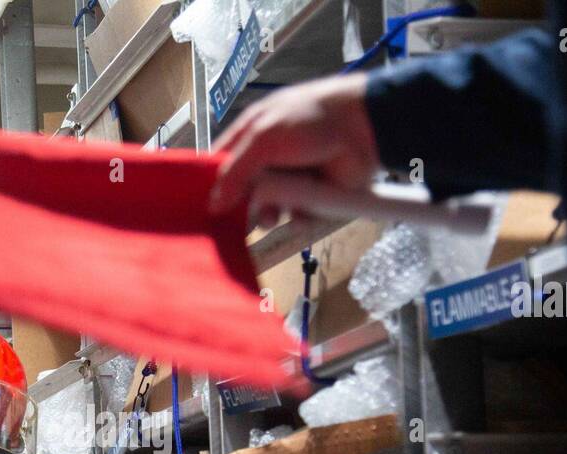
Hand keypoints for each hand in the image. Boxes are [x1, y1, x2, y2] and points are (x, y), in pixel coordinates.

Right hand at [208, 73, 379, 223]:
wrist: (362, 126)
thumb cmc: (309, 120)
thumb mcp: (263, 138)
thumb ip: (235, 171)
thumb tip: (213, 204)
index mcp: (250, 137)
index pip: (221, 166)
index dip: (211, 187)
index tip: (204, 209)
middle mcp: (267, 160)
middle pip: (243, 194)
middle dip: (243, 208)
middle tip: (242, 219)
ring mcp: (290, 179)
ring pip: (269, 210)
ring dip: (271, 215)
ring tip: (276, 213)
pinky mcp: (312, 196)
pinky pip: (296, 217)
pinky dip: (299, 217)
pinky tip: (304, 210)